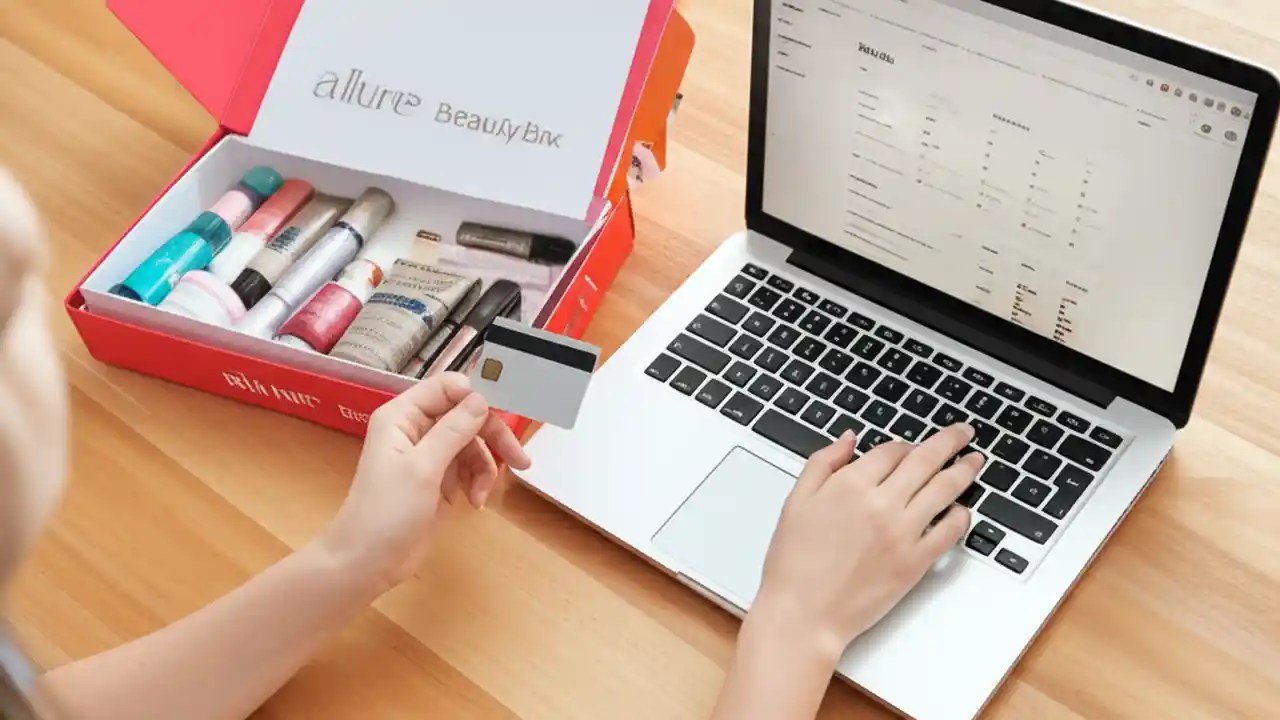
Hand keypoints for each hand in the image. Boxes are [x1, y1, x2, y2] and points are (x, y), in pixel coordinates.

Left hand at [320, 373, 530, 591]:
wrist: (367, 563)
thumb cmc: (385, 512)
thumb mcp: (422, 468)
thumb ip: (453, 430)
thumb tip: (482, 398)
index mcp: (403, 416)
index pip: (449, 388)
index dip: (478, 396)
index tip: (507, 414)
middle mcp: (416, 429)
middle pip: (467, 415)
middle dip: (493, 436)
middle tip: (519, 459)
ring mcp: (429, 455)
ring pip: (473, 443)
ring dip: (486, 466)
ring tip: (482, 495)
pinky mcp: (440, 479)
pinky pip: (470, 467)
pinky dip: (479, 482)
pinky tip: (475, 502)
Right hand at [750, 424, 981, 660]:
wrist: (804, 613)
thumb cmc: (794, 562)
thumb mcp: (796, 500)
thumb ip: (823, 462)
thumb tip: (849, 438)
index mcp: (851, 484)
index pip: (891, 450)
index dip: (904, 445)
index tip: (910, 446)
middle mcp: (882, 503)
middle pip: (926, 460)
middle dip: (950, 442)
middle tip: (963, 434)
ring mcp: (904, 532)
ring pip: (945, 489)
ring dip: (964, 471)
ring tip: (974, 461)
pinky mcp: (917, 561)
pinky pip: (950, 531)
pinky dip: (961, 515)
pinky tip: (961, 509)